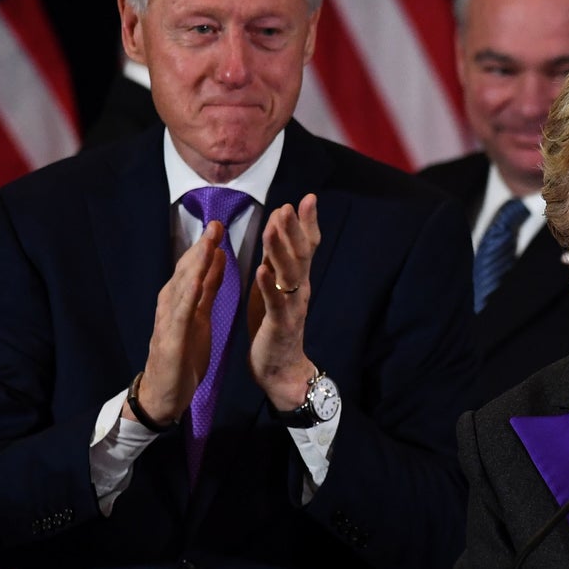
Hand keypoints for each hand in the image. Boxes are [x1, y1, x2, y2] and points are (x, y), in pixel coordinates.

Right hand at [125, 221, 226, 425]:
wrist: (165, 393)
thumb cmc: (183, 356)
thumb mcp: (200, 316)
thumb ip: (208, 288)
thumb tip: (218, 257)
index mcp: (180, 299)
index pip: (194, 267)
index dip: (206, 246)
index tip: (219, 224)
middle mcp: (170, 304)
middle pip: (187, 271)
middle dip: (201, 247)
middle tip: (216, 223)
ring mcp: (167, 320)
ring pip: (182, 286)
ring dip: (194, 263)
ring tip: (208, 242)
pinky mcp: (170, 338)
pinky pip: (179, 313)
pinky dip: (187, 295)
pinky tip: (197, 280)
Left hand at [251, 194, 320, 409]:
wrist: (281, 369)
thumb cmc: (276, 325)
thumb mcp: (277, 287)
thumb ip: (278, 259)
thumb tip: (279, 225)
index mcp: (297, 279)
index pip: (306, 246)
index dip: (307, 223)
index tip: (307, 198)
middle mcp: (300, 289)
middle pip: (300, 254)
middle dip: (294, 229)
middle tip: (289, 206)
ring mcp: (292, 306)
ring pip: (289, 274)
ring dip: (280, 250)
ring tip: (273, 228)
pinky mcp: (280, 324)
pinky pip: (275, 303)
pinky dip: (268, 285)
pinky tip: (261, 270)